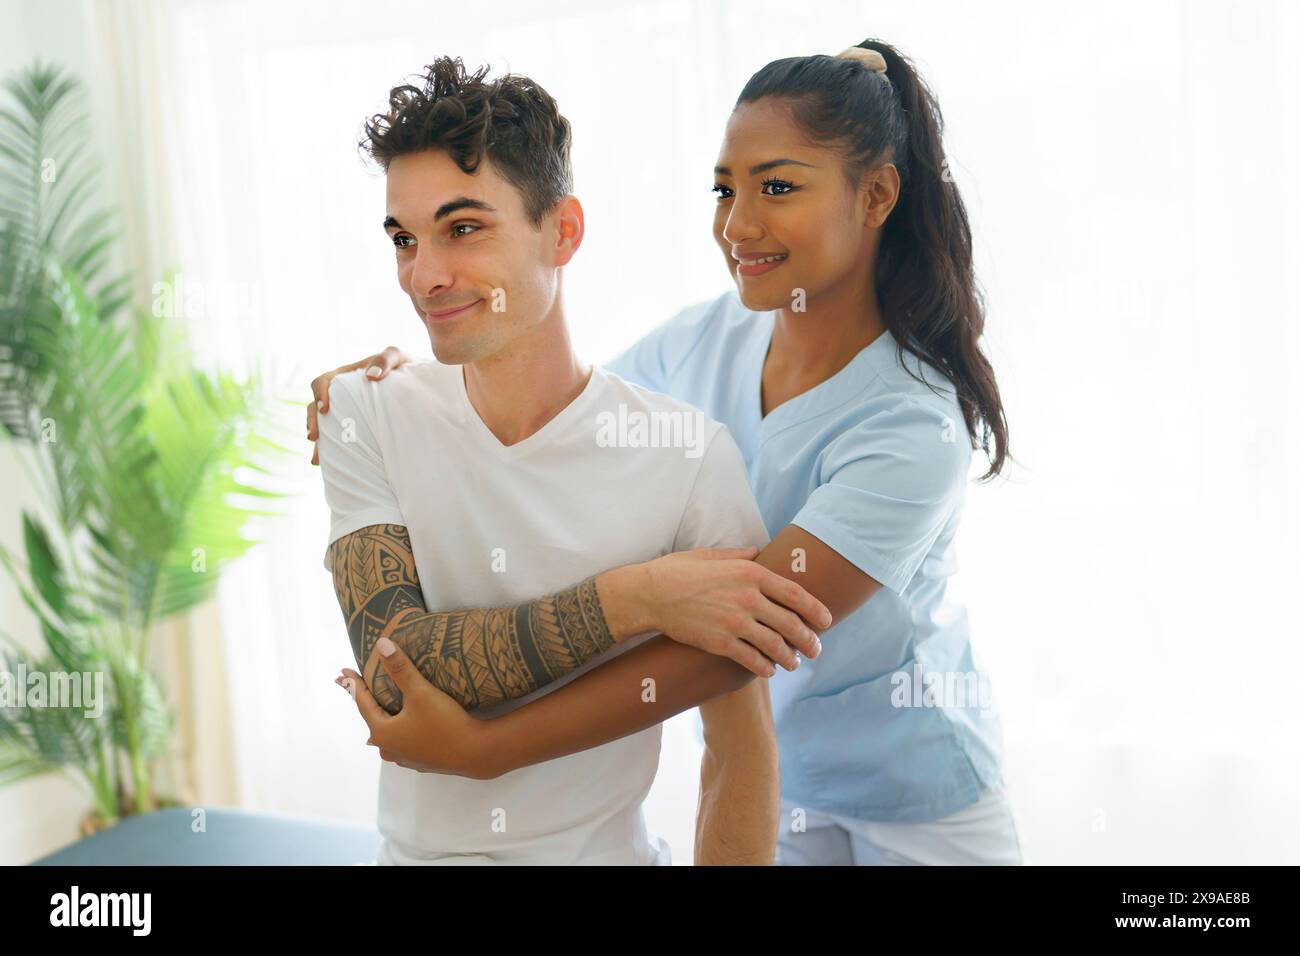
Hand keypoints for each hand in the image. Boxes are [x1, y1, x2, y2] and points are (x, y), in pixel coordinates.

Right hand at [306, 346, 411, 463]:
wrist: (413, 382)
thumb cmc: (402, 366)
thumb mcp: (397, 357)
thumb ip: (385, 360)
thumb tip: (371, 375)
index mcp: (344, 376)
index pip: (322, 381)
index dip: (319, 394)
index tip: (325, 408)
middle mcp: (340, 394)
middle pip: (315, 406)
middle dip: (312, 421)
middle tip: (313, 437)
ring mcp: (344, 410)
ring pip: (322, 424)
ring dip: (317, 439)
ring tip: (317, 457)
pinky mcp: (351, 424)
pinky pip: (335, 436)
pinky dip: (328, 449)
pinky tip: (324, 463)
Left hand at [335, 639, 496, 778]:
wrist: (475, 753)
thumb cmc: (445, 723)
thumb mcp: (420, 692)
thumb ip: (400, 669)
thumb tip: (381, 644)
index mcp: (383, 732)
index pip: (362, 703)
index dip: (353, 685)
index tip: (342, 673)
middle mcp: (388, 749)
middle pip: (372, 719)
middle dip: (366, 702)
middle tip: (356, 688)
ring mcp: (404, 758)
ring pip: (387, 735)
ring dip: (383, 720)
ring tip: (380, 710)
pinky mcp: (420, 761)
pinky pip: (402, 743)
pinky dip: (399, 731)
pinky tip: (405, 730)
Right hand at [640, 547, 830, 676]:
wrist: (650, 594)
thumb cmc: (678, 571)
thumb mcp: (711, 555)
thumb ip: (739, 555)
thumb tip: (758, 552)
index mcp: (750, 572)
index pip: (796, 594)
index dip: (816, 610)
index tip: (826, 621)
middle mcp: (748, 597)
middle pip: (792, 623)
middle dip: (809, 640)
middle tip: (816, 649)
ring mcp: (735, 621)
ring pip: (776, 645)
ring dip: (790, 658)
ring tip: (794, 663)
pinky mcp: (721, 642)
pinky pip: (752, 659)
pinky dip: (765, 667)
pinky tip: (770, 670)